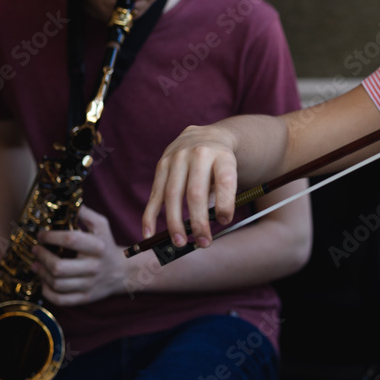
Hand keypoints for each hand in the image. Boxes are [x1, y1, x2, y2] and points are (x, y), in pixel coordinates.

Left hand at [32, 206, 130, 305]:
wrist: (122, 272)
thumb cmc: (106, 245)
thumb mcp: (102, 226)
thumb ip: (85, 214)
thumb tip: (68, 203)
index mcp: (98, 247)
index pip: (70, 240)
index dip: (51, 236)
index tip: (41, 235)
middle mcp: (94, 267)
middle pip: (59, 267)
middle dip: (42, 257)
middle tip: (36, 250)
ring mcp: (89, 284)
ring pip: (57, 283)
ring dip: (41, 273)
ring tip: (36, 264)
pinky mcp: (85, 298)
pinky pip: (60, 299)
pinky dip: (47, 291)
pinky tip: (44, 281)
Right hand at [144, 123, 240, 249]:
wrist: (207, 137)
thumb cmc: (221, 164)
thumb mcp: (230, 172)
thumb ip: (222, 194)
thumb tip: (213, 222)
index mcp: (221, 156)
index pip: (224, 181)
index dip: (225, 204)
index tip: (225, 221)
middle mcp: (198, 154)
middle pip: (195, 193)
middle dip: (199, 222)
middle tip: (203, 242)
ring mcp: (176, 158)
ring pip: (172, 195)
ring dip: (174, 223)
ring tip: (180, 242)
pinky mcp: (160, 165)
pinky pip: (155, 194)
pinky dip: (150, 216)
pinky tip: (149, 233)